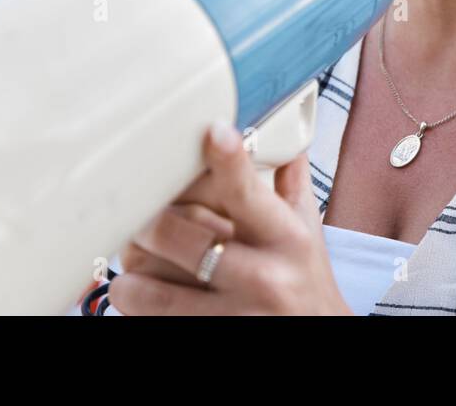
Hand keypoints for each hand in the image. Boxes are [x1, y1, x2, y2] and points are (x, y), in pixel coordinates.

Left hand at [109, 123, 351, 314]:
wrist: (322, 339)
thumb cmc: (307, 281)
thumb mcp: (307, 229)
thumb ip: (289, 178)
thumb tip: (282, 116)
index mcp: (286, 238)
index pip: (249, 195)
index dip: (229, 162)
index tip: (214, 131)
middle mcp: (264, 278)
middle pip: (186, 239)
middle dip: (151, 222)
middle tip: (141, 214)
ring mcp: (237, 315)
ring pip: (154, 288)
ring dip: (132, 271)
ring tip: (134, 257)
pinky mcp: (212, 338)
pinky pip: (150, 321)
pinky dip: (133, 302)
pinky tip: (138, 290)